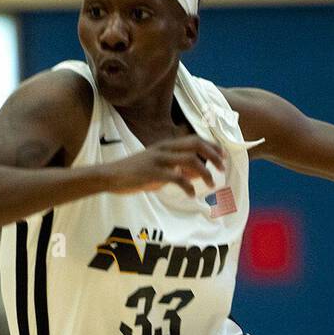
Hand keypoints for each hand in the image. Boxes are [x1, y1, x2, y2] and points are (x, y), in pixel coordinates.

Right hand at [105, 135, 225, 196]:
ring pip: (190, 160)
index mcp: (166, 145)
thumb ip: (178, 168)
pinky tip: (192, 195)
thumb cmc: (135, 173)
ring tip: (211, 185)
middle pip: (196, 144)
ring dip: (205, 173)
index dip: (211, 146)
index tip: (223, 156)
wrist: (110, 176)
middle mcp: (165, 149)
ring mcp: (159, 160)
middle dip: (213, 155)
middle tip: (222, 168)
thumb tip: (198, 173)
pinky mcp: (153, 173)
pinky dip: (188, 187)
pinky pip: (176, 178)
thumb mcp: (159, 167)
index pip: (194, 139)